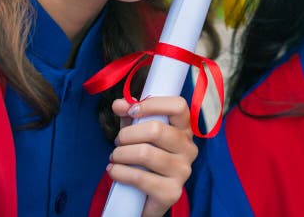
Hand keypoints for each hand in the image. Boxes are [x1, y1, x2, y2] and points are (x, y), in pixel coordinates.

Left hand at [109, 97, 197, 216]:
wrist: (145, 199)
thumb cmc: (144, 161)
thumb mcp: (138, 135)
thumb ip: (131, 117)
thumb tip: (119, 103)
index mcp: (185, 130)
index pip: (179, 106)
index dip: (153, 104)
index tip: (132, 110)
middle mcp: (189, 149)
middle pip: (156, 130)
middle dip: (127, 134)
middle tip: (118, 142)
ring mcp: (183, 171)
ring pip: (145, 153)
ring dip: (121, 154)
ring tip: (115, 158)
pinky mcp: (171, 192)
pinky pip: (140, 178)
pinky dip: (119, 172)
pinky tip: (114, 171)